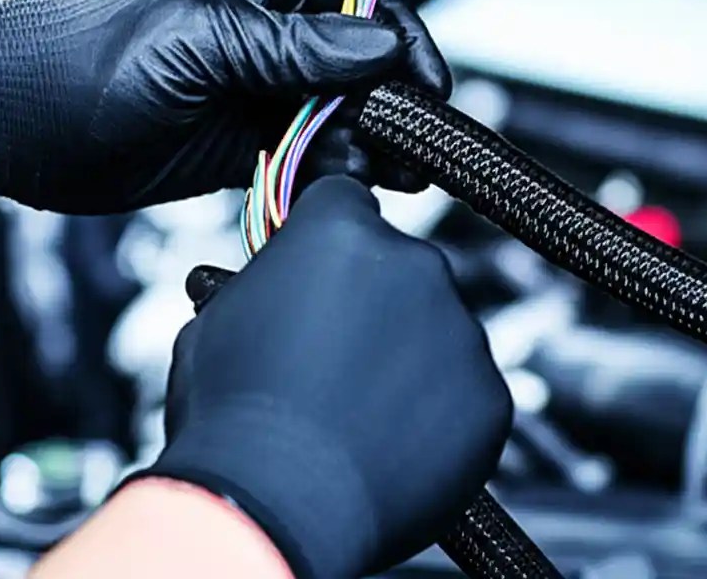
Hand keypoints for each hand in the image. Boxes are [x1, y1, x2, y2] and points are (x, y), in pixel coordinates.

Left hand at [0, 0, 447, 212]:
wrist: (0, 125)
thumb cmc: (76, 55)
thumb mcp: (196, 36)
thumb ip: (292, 45)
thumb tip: (381, 46)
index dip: (397, 33)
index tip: (428, 82)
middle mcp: (253, 20)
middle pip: (351, 54)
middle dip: (389, 98)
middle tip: (419, 146)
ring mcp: (245, 80)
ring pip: (333, 107)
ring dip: (366, 140)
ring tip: (395, 175)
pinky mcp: (234, 137)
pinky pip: (301, 149)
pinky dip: (328, 168)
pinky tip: (345, 184)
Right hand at [135, 176, 511, 578]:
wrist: (276, 503)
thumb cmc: (234, 415)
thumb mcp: (216, 323)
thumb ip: (253, 287)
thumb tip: (252, 287)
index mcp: (342, 229)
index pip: (346, 202)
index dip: (327, 243)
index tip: (320, 274)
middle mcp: (414, 264)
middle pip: (399, 267)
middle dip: (373, 302)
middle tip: (333, 357)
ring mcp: (460, 329)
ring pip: (438, 329)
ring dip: (409, 357)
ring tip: (357, 408)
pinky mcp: (490, 393)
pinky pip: (467, 390)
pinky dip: (440, 410)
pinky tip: (393, 437)